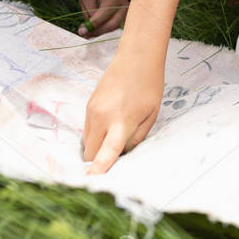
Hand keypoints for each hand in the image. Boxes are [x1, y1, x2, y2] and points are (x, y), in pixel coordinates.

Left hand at [78, 0, 128, 36]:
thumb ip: (87, 10)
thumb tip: (87, 27)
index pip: (106, 13)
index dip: (94, 23)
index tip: (82, 31)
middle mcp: (124, 6)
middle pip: (112, 23)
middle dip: (97, 31)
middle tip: (84, 35)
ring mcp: (126, 14)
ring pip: (113, 28)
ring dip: (99, 32)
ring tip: (87, 34)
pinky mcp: (124, 20)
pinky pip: (114, 29)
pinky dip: (103, 31)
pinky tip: (94, 32)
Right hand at [82, 52, 162, 173]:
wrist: (136, 57)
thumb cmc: (149, 86)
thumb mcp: (151, 115)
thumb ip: (136, 138)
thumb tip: (122, 153)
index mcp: (121, 122)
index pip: (107, 152)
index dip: (98, 169)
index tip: (90, 181)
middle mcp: (102, 118)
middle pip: (89, 153)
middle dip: (97, 161)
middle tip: (115, 157)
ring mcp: (92, 111)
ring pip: (86, 142)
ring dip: (97, 146)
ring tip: (117, 132)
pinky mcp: (88, 105)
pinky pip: (88, 129)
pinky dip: (96, 134)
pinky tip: (112, 121)